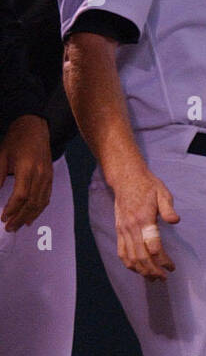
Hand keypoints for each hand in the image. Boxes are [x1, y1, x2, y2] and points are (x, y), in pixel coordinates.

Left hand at [0, 115, 51, 231]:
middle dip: (20, 217)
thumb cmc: (17, 139)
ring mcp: (48, 176)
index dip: (12, 209)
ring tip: (19, 226)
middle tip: (9, 228)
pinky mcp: (50, 177)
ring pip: (41, 202)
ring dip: (30, 216)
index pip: (21, 195)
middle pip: (32, 202)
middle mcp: (40, 173)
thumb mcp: (1, 155)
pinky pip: (46, 197)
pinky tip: (31, 216)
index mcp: (27, 167)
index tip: (3, 217)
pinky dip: (39, 209)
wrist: (35, 127)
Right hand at [111, 162, 179, 280]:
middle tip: (164, 278)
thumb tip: (175, 221)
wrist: (126, 179)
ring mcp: (123, 230)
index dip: (163, 260)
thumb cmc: (148, 186)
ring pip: (130, 257)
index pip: (153, 246)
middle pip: (141, 256)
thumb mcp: (162, 192)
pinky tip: (137, 270)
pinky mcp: (119, 230)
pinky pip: (121, 252)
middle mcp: (131, 227)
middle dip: (153, 270)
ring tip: (152, 278)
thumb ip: (168, 208)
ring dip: (141, 271)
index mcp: (144, 218)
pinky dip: (129, 264)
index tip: (171, 267)